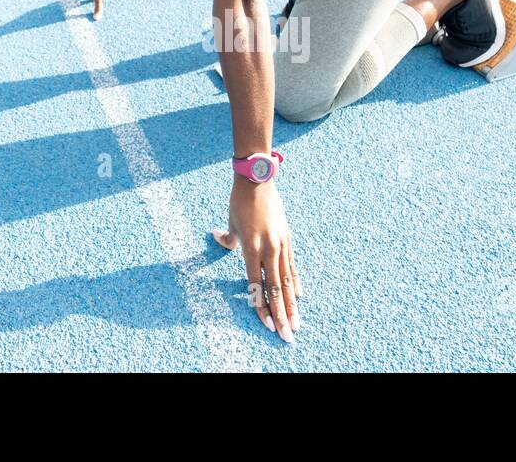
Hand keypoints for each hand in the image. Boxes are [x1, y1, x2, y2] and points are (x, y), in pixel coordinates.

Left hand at [213, 180, 300, 342]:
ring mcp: (281, 244)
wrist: (258, 180)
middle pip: (276, 289)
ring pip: (287, 281)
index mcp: (251, 248)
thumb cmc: (239, 202)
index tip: (267, 325)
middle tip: (287, 335)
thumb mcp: (230, 223)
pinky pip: (292, 266)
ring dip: (291, 305)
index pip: (256, 285)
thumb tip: (217, 239)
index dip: (261, 306)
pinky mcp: (288, 239)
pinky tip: (298, 297)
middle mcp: (269, 249)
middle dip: (281, 315)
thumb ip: (227, 239)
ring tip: (296, 323)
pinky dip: (295, 282)